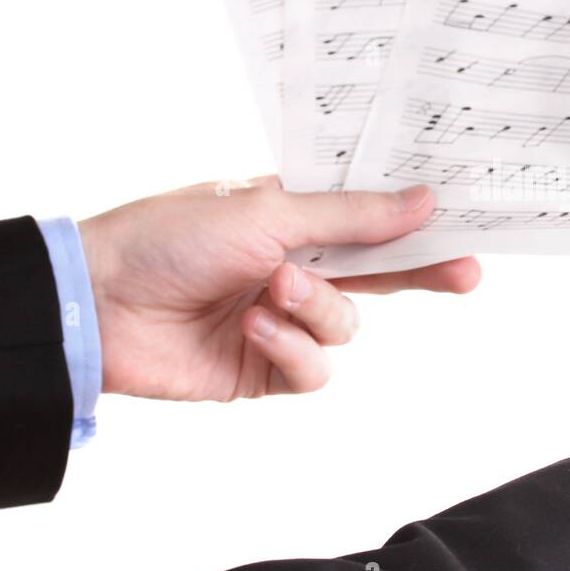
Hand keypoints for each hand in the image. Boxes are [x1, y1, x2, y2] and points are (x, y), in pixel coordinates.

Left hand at [77, 177, 478, 400]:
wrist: (100, 303)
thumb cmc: (172, 236)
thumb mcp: (269, 211)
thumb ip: (352, 216)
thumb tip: (423, 202)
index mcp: (295, 218)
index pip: (373, 220)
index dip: (419, 225)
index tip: (469, 225)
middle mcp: (295, 266)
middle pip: (379, 274)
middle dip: (419, 273)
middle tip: (465, 274)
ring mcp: (282, 319)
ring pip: (346, 325)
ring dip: (316, 309)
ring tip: (272, 290)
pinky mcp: (264, 368)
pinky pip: (313, 369)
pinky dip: (290, 348)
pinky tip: (252, 329)